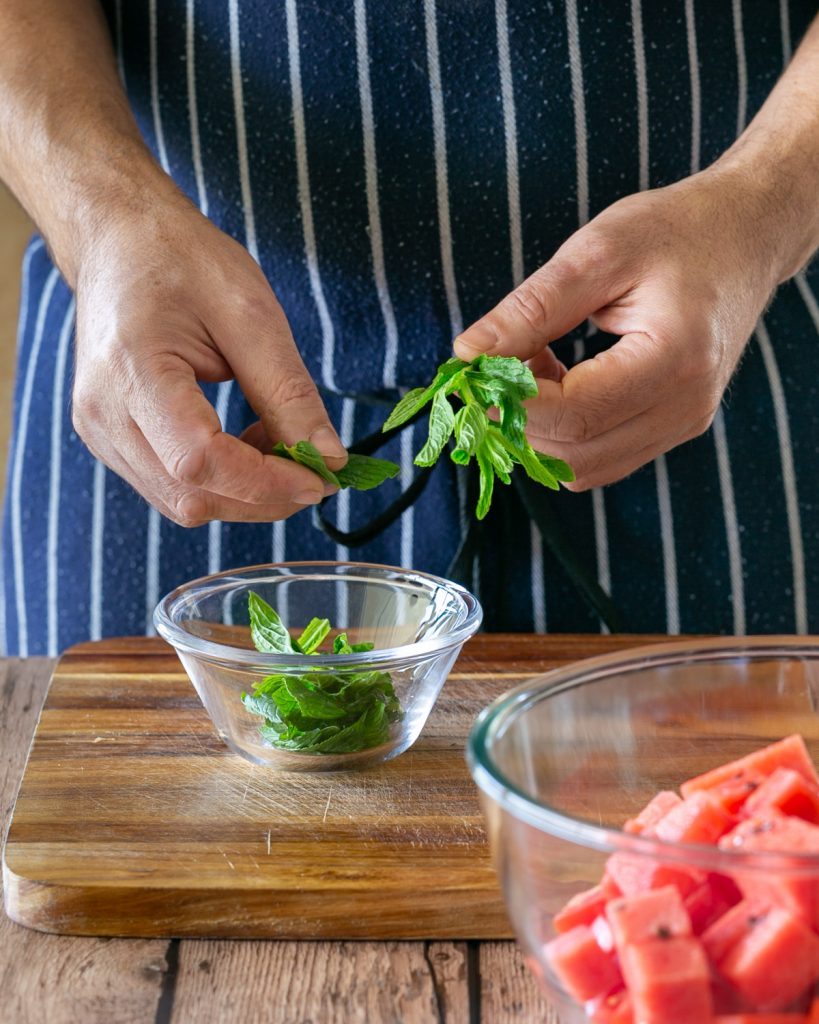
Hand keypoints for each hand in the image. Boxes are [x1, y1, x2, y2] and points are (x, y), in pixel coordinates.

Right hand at [72, 199, 345, 525]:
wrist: (118, 241)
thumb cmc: (181, 261)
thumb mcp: (250, 313)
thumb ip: (289, 392)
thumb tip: (330, 458)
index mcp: (132, 370)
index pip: (199, 461)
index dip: (266, 482)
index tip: (321, 478)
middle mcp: (103, 415)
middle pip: (190, 496)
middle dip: (264, 497)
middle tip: (318, 471)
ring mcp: (100, 433)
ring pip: (182, 503)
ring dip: (245, 493)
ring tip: (282, 449)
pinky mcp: (110, 441)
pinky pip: (171, 487)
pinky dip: (222, 482)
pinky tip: (249, 447)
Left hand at [453, 168, 781, 490]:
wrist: (744, 236)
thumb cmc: (674, 230)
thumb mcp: (595, 253)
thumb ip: (530, 310)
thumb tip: (468, 355)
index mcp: (675, 360)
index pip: (577, 415)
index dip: (514, 403)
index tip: (475, 370)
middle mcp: (686, 408)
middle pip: (577, 453)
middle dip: (519, 419)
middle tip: (494, 365)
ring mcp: (683, 425)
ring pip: (584, 467)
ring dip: (539, 430)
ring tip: (531, 365)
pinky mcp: (672, 428)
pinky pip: (600, 457)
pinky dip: (562, 432)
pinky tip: (555, 382)